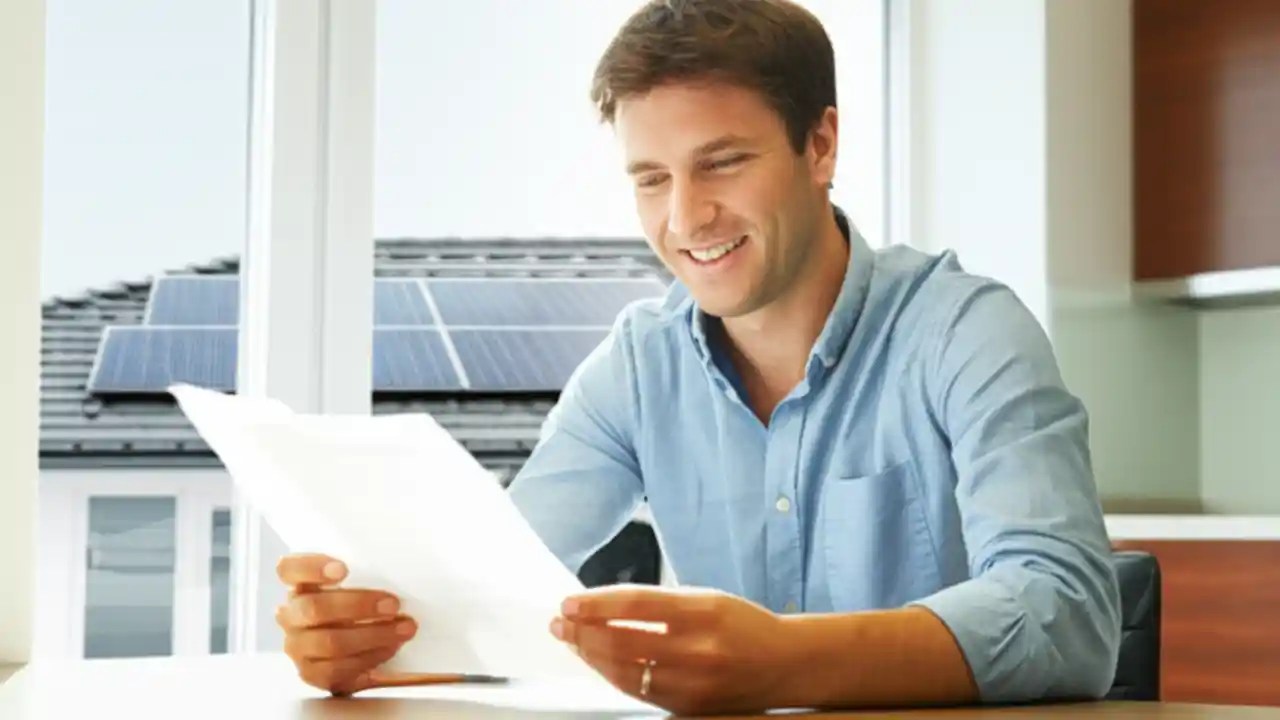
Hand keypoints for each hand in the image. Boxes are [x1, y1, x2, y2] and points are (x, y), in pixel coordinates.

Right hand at [276, 553, 418, 695]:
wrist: (355, 646)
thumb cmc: (359, 604)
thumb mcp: (358, 583)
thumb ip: (364, 574)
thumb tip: (396, 569)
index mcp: (298, 584)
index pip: (288, 569)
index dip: (311, 568)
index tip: (343, 569)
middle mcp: (291, 615)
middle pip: (313, 608)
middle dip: (358, 606)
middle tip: (393, 604)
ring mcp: (298, 646)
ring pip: (329, 642)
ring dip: (373, 635)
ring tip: (404, 628)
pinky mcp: (312, 673)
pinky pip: (338, 669)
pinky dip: (370, 658)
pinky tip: (391, 648)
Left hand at [550, 585, 798, 715]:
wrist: (785, 665)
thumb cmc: (744, 626)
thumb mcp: (707, 599)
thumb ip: (660, 603)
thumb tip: (605, 605)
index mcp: (704, 612)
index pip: (636, 604)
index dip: (596, 604)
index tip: (569, 602)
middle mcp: (698, 650)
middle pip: (623, 641)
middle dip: (583, 631)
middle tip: (560, 623)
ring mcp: (692, 684)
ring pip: (625, 672)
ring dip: (590, 656)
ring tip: (572, 641)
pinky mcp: (688, 708)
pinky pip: (638, 691)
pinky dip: (612, 675)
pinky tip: (598, 662)